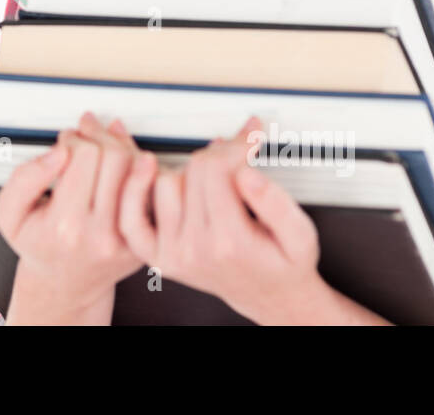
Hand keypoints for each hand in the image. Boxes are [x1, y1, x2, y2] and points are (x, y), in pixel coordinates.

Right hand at [0, 111, 144, 323]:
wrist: (64, 284)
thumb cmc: (38, 245)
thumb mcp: (9, 214)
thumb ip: (24, 178)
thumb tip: (59, 152)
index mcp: (66, 227)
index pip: (84, 156)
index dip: (73, 139)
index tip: (65, 142)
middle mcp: (101, 234)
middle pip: (114, 157)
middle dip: (98, 138)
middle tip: (85, 139)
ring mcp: (126, 238)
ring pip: (136, 167)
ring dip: (119, 148)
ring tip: (101, 149)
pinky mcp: (142, 237)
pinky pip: (148, 188)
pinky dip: (137, 168)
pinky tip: (121, 163)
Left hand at [118, 115, 327, 324]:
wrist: (269, 295)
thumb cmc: (284, 264)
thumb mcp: (302, 235)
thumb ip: (277, 203)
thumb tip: (246, 174)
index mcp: (229, 241)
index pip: (218, 169)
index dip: (236, 145)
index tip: (249, 136)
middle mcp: (194, 249)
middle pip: (192, 171)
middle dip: (218, 155)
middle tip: (236, 154)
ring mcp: (172, 254)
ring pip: (165, 182)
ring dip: (188, 172)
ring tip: (212, 177)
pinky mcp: (158, 257)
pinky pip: (131, 217)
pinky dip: (136, 191)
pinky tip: (150, 172)